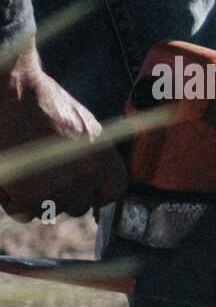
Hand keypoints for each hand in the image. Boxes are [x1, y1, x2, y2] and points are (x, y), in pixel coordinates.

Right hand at [0, 43, 129, 220]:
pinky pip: (24, 213)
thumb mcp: (87, 129)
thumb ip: (95, 159)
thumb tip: (94, 181)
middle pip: (78, 206)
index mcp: (106, 160)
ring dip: (36, 198)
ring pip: (50, 211)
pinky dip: (13, 201)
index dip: (95, 192)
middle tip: (43, 174)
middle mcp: (87, 176)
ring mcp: (60, 188)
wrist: (15, 93)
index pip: (113, 192)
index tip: (81, 187)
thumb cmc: (46, 106)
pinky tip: (12, 180)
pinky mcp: (30, 196)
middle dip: (62, 195)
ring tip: (26, 171)